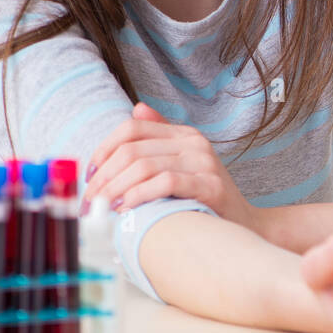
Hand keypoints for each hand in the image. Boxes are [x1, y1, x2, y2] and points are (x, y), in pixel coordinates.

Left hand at [82, 102, 259, 231]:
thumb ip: (159, 140)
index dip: (104, 150)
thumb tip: (137, 109)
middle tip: (89, 201)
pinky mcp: (210, 185)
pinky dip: (140, 195)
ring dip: (116, 189)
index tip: (89, 176)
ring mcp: (204, 162)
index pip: (132, 128)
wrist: (244, 224)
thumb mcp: (182, 165)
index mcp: (183, 134)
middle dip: (104, 176)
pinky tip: (127, 209)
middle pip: (133, 150)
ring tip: (103, 208)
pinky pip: (166, 182)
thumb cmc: (204, 199)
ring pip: (144, 166)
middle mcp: (194, 142)